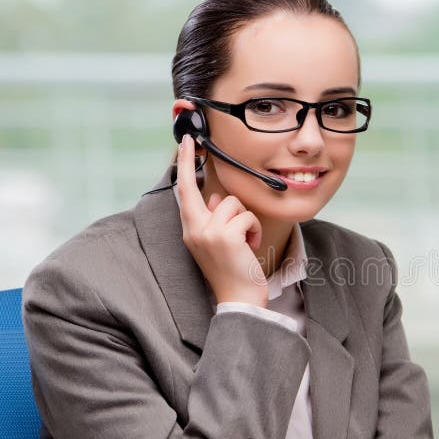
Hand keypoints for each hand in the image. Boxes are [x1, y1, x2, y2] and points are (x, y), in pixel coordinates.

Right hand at [176, 133, 268, 306]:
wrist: (239, 299)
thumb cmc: (233, 270)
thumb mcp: (218, 243)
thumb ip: (214, 218)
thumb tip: (214, 198)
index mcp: (191, 230)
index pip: (183, 193)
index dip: (183, 166)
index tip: (185, 143)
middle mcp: (194, 229)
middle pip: (194, 190)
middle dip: (189, 161)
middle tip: (193, 139)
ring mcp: (208, 233)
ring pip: (232, 203)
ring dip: (246, 218)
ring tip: (246, 240)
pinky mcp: (226, 237)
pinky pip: (247, 216)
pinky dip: (255, 229)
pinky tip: (252, 246)